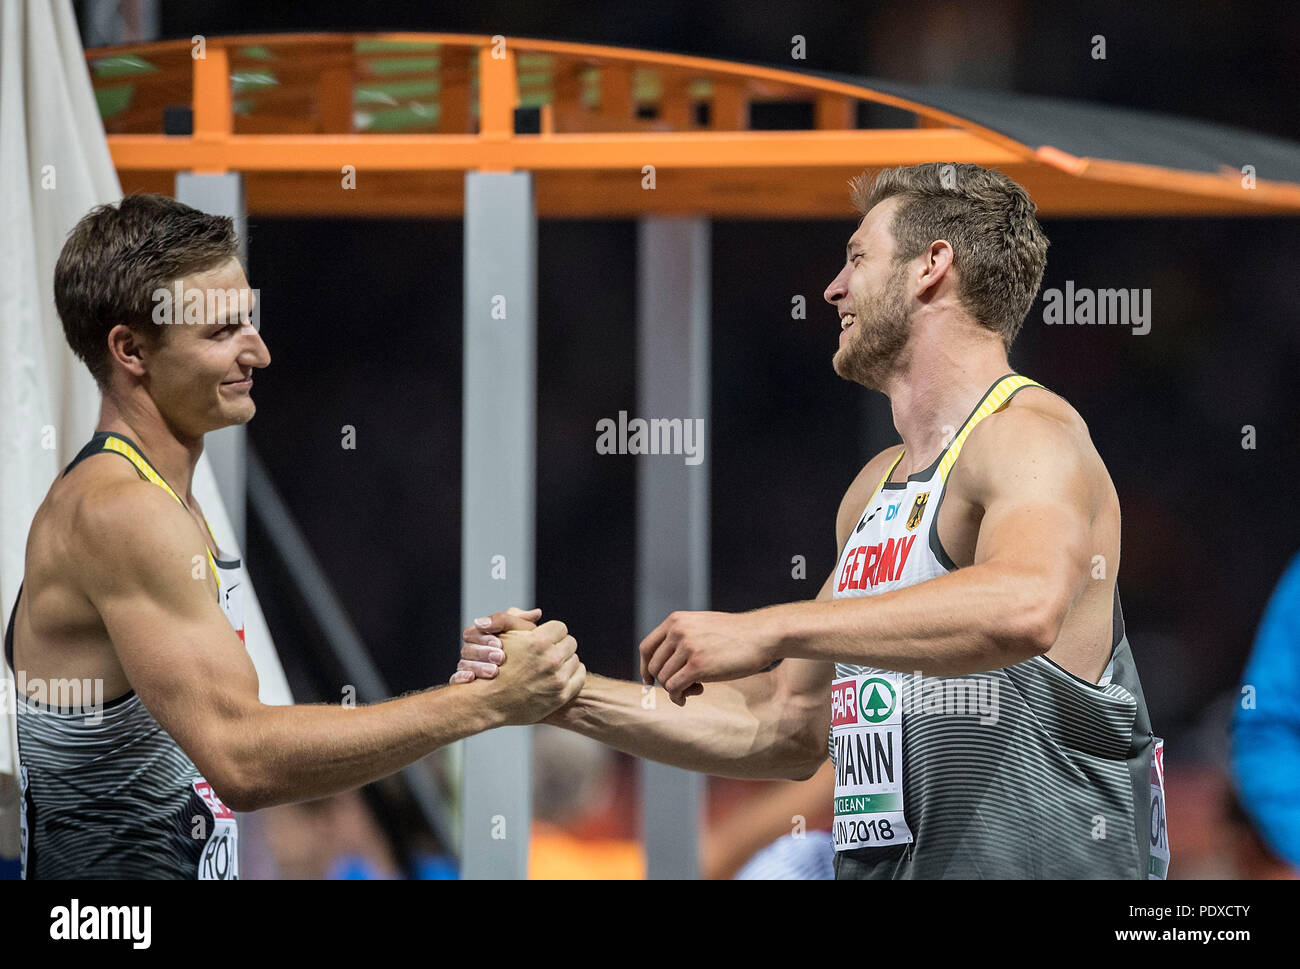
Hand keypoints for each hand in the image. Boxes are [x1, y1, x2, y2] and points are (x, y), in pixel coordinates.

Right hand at [449, 607, 540, 683]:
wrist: (528, 680)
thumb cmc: (525, 652)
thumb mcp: (525, 635)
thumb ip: (525, 623)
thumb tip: (536, 612)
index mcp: (482, 637)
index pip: (472, 632)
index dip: (484, 636)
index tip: (500, 642)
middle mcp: (473, 652)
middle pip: (467, 649)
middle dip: (483, 652)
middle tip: (500, 657)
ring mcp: (469, 668)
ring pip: (462, 664)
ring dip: (477, 666)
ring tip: (494, 671)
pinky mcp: (467, 686)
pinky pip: (455, 680)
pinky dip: (461, 678)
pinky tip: (472, 679)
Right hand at [476, 620, 585, 725]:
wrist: (488, 701)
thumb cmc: (493, 666)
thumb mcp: (501, 636)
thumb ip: (518, 619)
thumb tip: (538, 613)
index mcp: (538, 641)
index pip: (560, 628)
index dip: (551, 633)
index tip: (543, 640)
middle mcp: (551, 659)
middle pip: (570, 642)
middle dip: (559, 646)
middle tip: (547, 653)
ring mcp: (557, 678)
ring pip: (575, 659)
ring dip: (564, 661)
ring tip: (549, 666)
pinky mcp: (561, 695)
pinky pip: (579, 676)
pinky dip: (572, 675)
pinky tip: (558, 676)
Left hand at [639, 610, 777, 704]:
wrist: (762, 634)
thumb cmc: (735, 634)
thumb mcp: (703, 626)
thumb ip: (683, 638)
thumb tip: (663, 667)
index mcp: (676, 621)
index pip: (646, 647)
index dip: (646, 667)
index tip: (651, 680)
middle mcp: (678, 632)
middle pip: (654, 667)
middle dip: (666, 681)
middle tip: (685, 686)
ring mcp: (687, 648)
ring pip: (665, 679)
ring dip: (677, 690)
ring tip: (696, 688)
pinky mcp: (698, 666)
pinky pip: (675, 688)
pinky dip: (679, 696)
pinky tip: (696, 693)